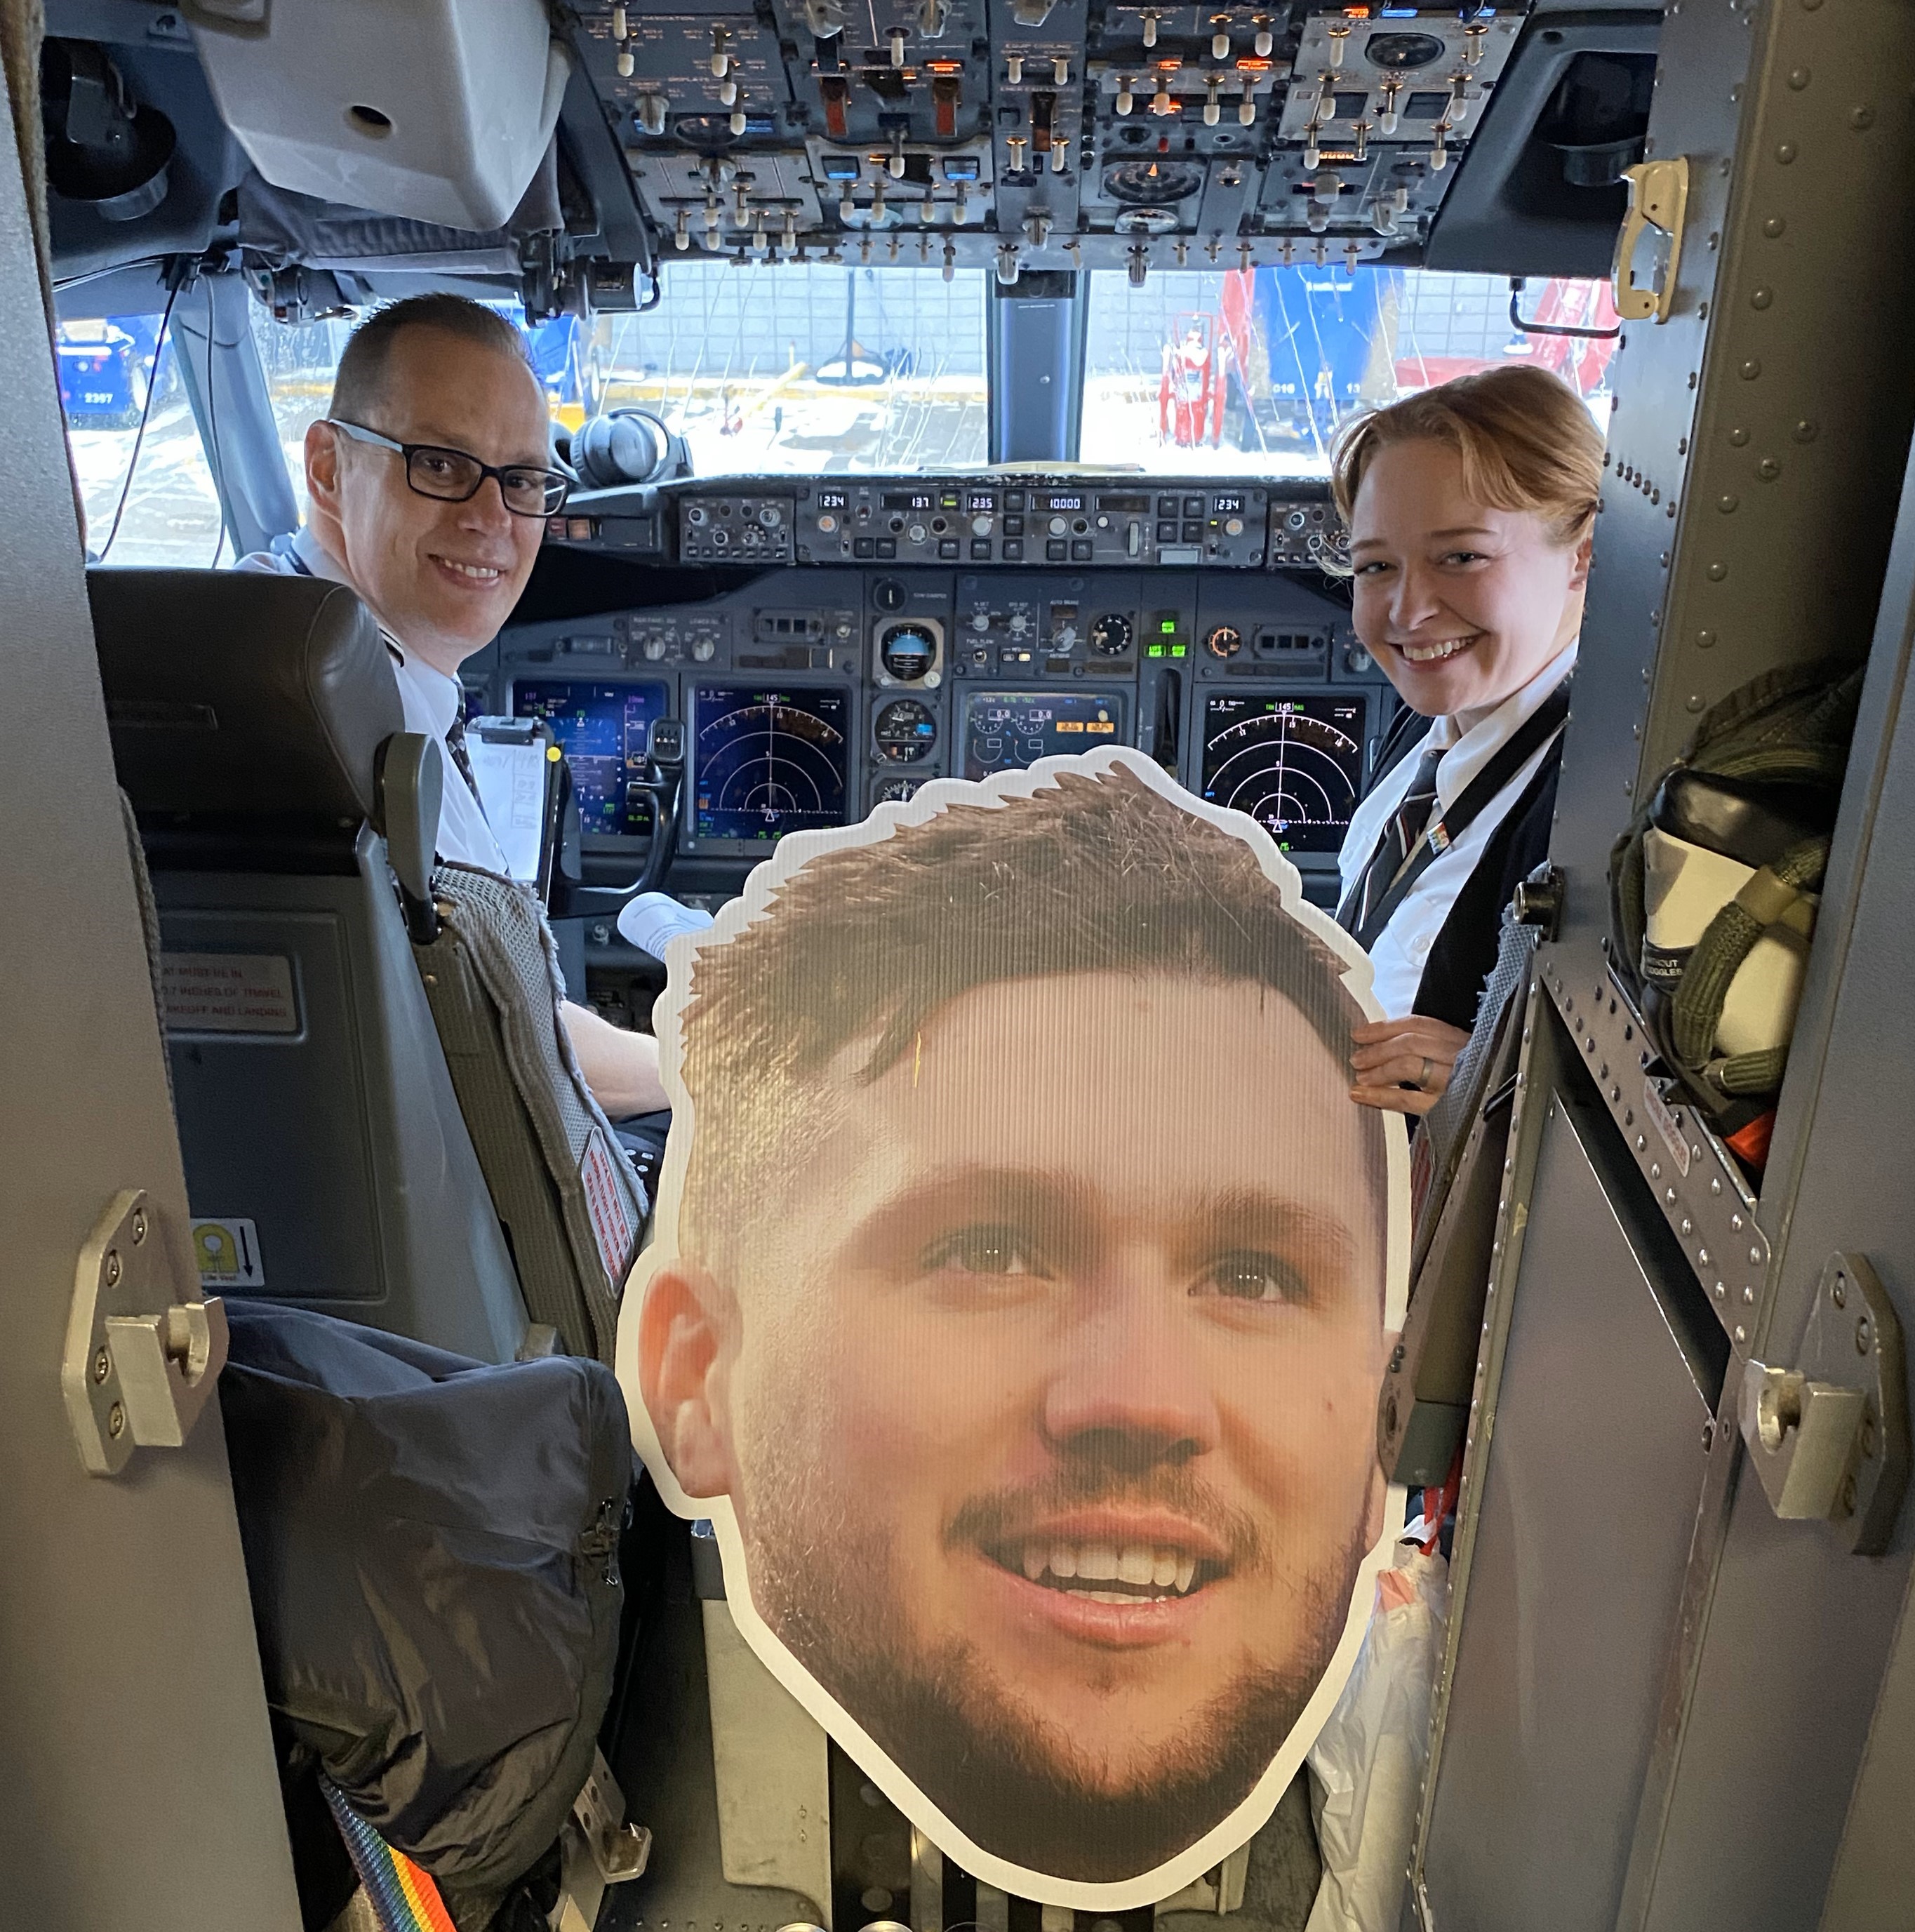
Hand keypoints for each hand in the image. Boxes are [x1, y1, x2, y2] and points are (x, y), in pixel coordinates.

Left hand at [1349, 1015, 1471, 1116]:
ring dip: (1378, 1069)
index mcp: (1459, 1040)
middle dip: (1378, 1049)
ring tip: (1359, 1076)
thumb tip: (1381, 1043)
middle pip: (1410, 1043)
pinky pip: (1407, 1099)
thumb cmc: (1469, 1081)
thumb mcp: (1455, 1056)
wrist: (1500, 1111)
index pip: (1418, 1025)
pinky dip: (1380, 1096)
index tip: (1360, 1033)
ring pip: (1408, 1066)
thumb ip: (1428, 1047)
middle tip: (1356, 1058)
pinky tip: (1362, 1095)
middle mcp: (1458, 1056)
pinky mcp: (1446, 1108)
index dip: (1385, 1027)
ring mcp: (1453, 1081)